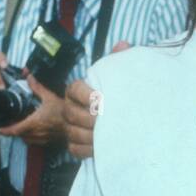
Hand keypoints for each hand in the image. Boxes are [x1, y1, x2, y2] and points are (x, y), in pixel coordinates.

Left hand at [0, 74, 66, 144]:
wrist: (79, 123)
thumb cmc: (63, 110)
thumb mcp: (50, 96)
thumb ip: (37, 88)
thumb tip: (28, 76)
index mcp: (33, 123)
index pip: (15, 130)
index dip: (5, 131)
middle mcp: (37, 133)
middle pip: (20, 136)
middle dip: (13, 132)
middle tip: (7, 126)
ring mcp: (44, 138)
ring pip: (27, 140)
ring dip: (22, 135)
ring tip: (19, 128)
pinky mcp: (50, 141)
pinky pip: (36, 142)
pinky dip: (31, 138)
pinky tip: (33, 132)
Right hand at [64, 41, 130, 158]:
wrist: (125, 119)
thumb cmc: (117, 95)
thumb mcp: (119, 77)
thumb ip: (119, 60)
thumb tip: (123, 45)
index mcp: (77, 89)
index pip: (74, 89)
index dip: (87, 95)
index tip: (102, 100)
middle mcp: (70, 108)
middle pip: (72, 113)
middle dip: (91, 119)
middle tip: (108, 122)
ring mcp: (70, 127)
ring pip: (73, 132)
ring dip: (91, 136)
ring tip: (108, 136)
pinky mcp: (75, 144)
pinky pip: (75, 149)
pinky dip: (87, 150)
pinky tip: (101, 148)